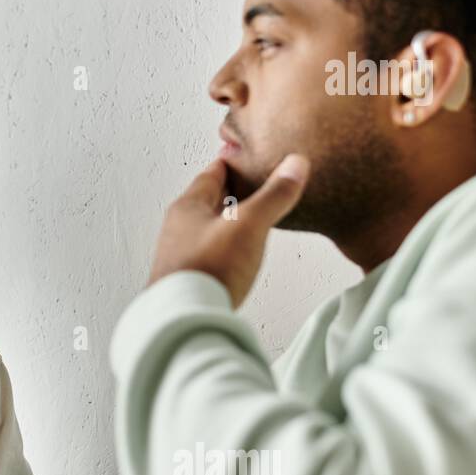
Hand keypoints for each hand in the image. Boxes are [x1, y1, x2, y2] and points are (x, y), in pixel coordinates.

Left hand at [147, 154, 308, 307]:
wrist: (184, 320)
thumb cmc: (209, 268)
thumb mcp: (248, 225)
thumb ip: (273, 196)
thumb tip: (296, 164)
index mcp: (188, 207)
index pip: (212, 174)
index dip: (233, 162)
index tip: (247, 153)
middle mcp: (179, 227)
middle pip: (209, 200)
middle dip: (233, 191)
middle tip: (256, 183)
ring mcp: (181, 253)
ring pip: (209, 226)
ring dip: (230, 220)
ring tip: (253, 216)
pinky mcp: (189, 277)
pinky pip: (211, 251)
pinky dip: (227, 244)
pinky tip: (240, 253)